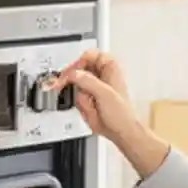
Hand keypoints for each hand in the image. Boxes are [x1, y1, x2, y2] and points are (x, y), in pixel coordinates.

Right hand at [49, 49, 168, 176]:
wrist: (120, 131)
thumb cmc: (121, 113)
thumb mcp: (104, 93)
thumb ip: (87, 80)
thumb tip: (73, 74)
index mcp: (110, 67)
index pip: (88, 56)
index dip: (77, 64)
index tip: (70, 74)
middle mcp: (101, 75)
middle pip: (79, 70)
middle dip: (76, 82)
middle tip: (66, 86)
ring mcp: (94, 87)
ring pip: (76, 85)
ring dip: (81, 97)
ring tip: (92, 106)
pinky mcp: (89, 98)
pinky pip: (77, 97)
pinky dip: (81, 104)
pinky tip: (91, 110)